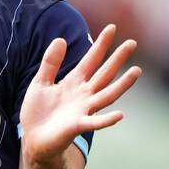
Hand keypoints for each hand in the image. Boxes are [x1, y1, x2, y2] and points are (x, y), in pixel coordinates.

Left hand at [19, 24, 141, 166]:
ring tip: (136, 71)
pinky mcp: (77, 126)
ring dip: (122, 85)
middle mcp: (84, 95)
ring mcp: (83, 111)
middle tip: (132, 42)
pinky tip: (120, 115)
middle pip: (104, 74)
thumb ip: (50, 63)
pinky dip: (107, 120)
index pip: (91, 60)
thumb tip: (61, 39)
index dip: (101, 45)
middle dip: (117, 59)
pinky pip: (95, 123)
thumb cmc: (37, 113)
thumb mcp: (40, 83)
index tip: (112, 28)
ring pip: (107, 95)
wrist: (32, 139)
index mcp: (74, 82)